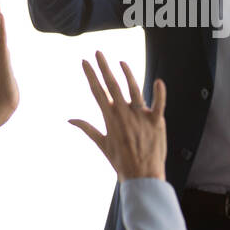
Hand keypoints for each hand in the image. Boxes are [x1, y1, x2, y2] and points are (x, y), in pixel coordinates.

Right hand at [68, 52, 165, 180]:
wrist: (141, 177)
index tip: (84, 61)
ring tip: (121, 62)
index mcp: (110, 118)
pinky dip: (160, 93)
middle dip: (104, 67)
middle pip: (113, 86)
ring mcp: (140, 116)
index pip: (97, 92)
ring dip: (128, 74)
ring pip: (134, 89)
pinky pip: (159, 104)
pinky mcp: (156, 121)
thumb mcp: (101, 143)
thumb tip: (69, 119)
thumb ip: (86, 128)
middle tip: (98, 53)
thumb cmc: (120, 161)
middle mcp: (124, 114)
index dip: (91, 75)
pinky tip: (159, 81)